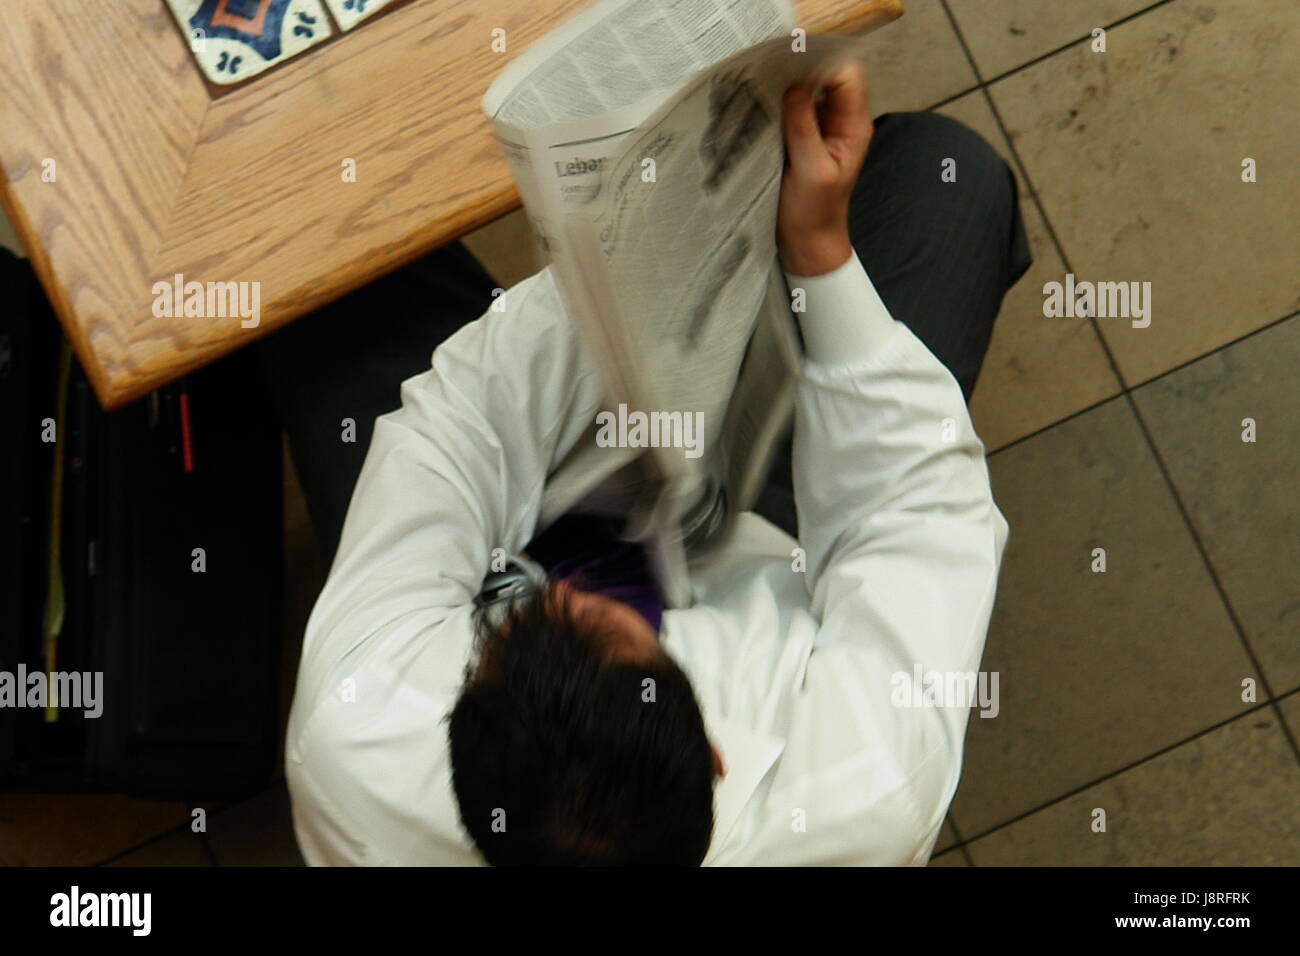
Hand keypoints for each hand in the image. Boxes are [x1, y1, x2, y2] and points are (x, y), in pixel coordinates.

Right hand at [776, 62, 872, 275]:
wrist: (806, 244)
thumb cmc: (815, 214)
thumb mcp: (811, 171)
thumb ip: (804, 127)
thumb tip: (794, 87)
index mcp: (853, 126)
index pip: (846, 75)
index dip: (823, 63)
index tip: (793, 66)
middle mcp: (839, 120)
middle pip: (826, 76)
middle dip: (801, 71)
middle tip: (772, 73)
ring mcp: (820, 127)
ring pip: (806, 90)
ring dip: (786, 87)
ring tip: (763, 87)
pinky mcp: (801, 136)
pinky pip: (791, 108)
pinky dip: (777, 104)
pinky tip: (760, 105)